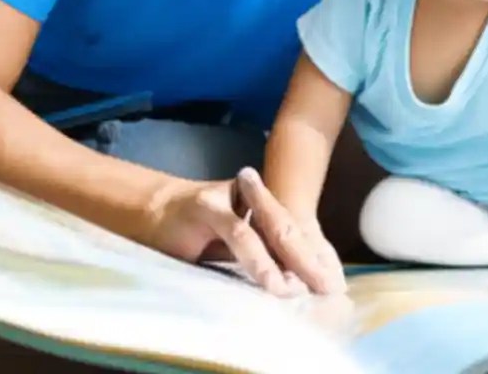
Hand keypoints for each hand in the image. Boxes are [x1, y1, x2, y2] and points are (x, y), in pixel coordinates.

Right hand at [146, 167, 344, 296]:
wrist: (152, 210)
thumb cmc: (195, 232)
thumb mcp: (232, 243)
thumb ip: (259, 253)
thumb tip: (293, 282)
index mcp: (263, 207)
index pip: (297, 232)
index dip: (317, 256)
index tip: (336, 283)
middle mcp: (253, 197)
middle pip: (291, 229)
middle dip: (312, 260)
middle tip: (330, 287)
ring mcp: (231, 199)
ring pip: (270, 230)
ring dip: (289, 263)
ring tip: (301, 290)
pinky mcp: (209, 206)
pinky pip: (239, 233)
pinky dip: (257, 259)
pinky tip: (271, 279)